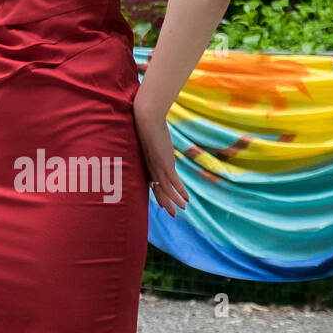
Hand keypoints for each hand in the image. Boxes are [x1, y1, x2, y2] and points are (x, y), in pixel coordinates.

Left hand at [133, 90, 189, 217]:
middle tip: (172, 214)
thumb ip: (152, 141)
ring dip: (175, 201)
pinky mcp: (165, 164)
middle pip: (158, 190)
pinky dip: (181, 192)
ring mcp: (158, 167)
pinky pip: (174, 183)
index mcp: (147, 163)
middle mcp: (151, 168)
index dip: (158, 194)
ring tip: (181, 210)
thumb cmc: (144, 123)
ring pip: (166, 190)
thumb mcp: (149, 136)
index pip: (152, 183)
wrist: (145, 118)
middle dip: (165, 203)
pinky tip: (187, 200)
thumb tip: (154, 137)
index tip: (161, 203)